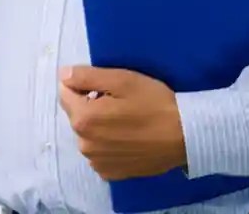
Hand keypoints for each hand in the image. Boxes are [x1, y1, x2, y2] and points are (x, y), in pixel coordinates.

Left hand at [58, 65, 187, 180]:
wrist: (185, 137)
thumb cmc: (154, 103)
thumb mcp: (122, 80)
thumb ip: (87, 76)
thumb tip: (63, 75)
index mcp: (83, 119)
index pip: (65, 93)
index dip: (83, 85)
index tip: (106, 87)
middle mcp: (84, 144)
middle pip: (76, 115)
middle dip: (90, 106)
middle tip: (120, 103)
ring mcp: (97, 162)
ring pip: (88, 135)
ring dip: (98, 126)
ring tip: (125, 122)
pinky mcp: (111, 173)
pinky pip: (99, 153)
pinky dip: (107, 145)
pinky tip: (127, 139)